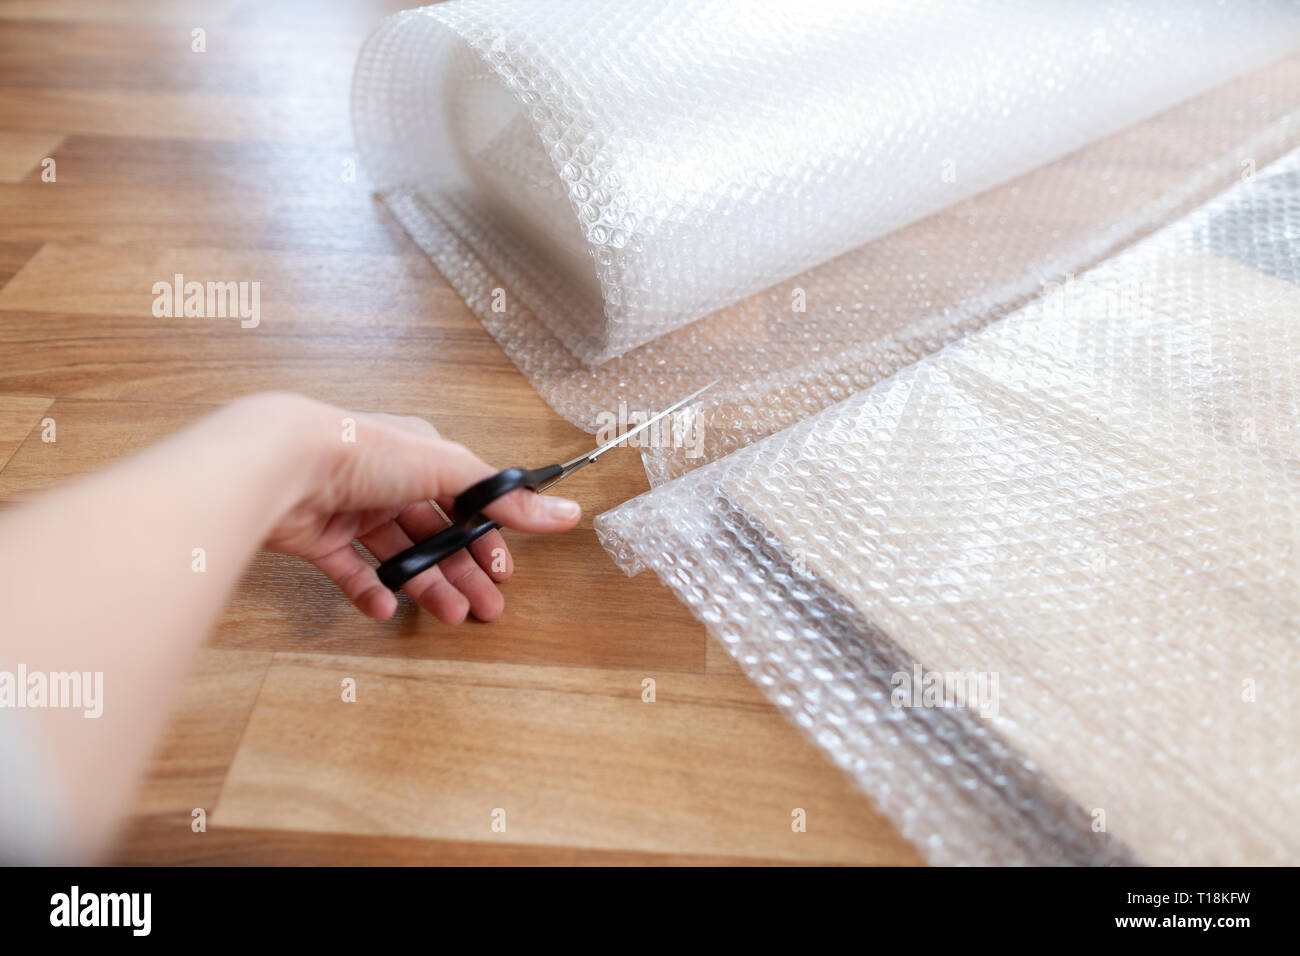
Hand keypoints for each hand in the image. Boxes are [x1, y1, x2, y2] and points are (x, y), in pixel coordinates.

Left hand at [259, 395, 580, 621]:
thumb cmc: (362, 450)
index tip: (504, 572)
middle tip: (486, 609)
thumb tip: (565, 512)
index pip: (466, 502)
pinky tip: (387, 609)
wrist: (283, 464)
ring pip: (399, 556)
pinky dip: (371, 592)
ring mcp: (351, 509)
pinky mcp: (318, 537)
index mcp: (421, 455)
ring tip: (451, 615)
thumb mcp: (449, 471)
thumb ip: (506, 499)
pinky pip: (350, 571)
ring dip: (426, 587)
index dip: (488, 539)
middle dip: (463, 573)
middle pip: (436, 535)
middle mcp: (387, 481)